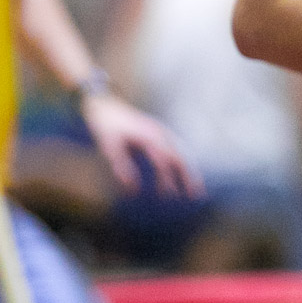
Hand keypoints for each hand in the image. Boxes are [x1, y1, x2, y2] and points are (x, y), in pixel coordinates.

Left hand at [80, 93, 202, 197]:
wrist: (106, 106)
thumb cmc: (106, 127)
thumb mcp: (109, 147)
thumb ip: (121, 166)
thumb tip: (132, 190)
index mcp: (149, 136)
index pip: (162, 160)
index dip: (165, 178)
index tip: (164, 195)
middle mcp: (159, 133)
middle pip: (180, 157)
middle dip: (189, 176)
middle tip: (196, 196)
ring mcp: (162, 132)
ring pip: (182, 154)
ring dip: (189, 172)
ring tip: (195, 191)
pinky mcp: (160, 133)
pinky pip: (177, 150)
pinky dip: (183, 164)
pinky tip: (184, 176)